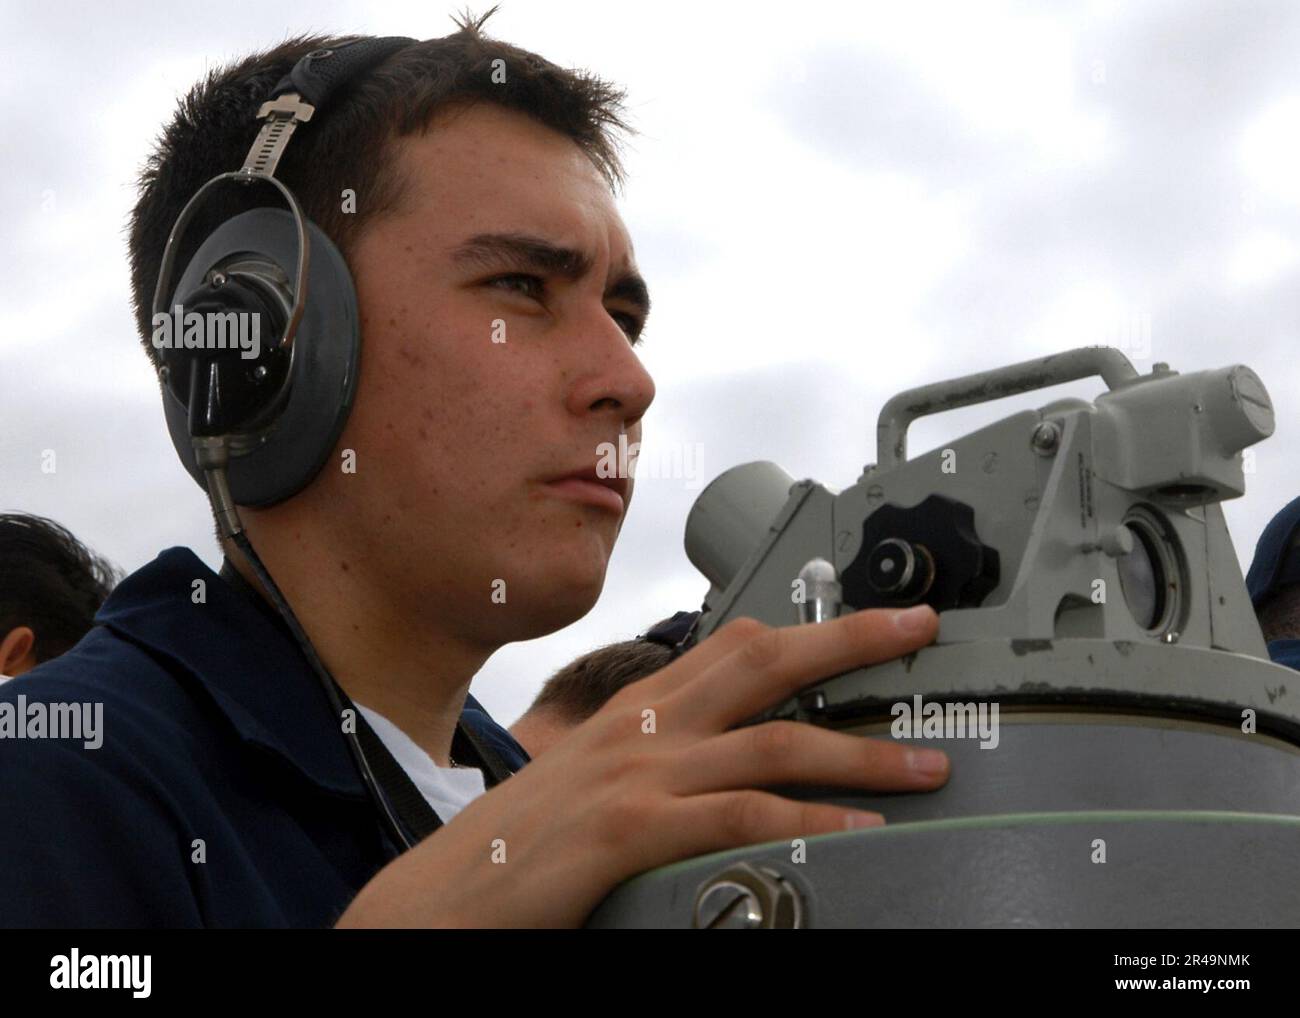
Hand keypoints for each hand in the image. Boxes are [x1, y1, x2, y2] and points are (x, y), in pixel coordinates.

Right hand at [335, 604, 947, 927]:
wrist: (437, 901)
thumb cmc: (520, 847)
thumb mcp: (592, 780)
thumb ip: (658, 761)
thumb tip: (724, 768)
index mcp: (634, 711)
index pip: (732, 645)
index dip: (805, 626)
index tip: (864, 620)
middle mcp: (642, 728)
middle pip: (764, 661)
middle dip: (849, 638)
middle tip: (918, 629)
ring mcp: (637, 774)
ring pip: (772, 739)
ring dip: (860, 750)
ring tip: (925, 764)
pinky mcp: (630, 831)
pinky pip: (739, 816)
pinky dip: (809, 819)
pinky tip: (858, 830)